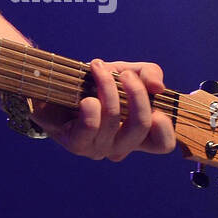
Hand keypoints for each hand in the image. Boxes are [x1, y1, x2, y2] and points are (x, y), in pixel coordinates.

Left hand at [29, 59, 176, 160]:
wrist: (52, 83)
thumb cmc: (94, 82)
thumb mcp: (127, 71)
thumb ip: (149, 74)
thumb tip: (157, 88)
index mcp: (136, 134)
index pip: (163, 144)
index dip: (165, 125)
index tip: (154, 96)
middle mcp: (119, 146)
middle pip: (140, 125)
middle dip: (135, 92)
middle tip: (124, 74)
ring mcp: (97, 148)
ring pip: (113, 120)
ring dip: (108, 88)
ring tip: (98, 69)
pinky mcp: (75, 144)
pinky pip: (90, 129)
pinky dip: (91, 108)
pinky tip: (86, 97)